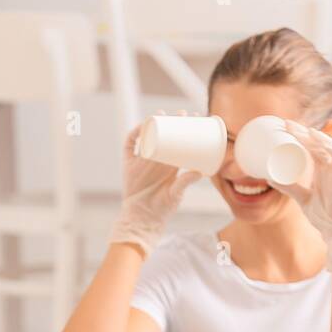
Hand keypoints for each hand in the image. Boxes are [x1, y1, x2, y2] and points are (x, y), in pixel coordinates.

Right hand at [108, 119, 201, 256]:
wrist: (143, 217)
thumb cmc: (162, 207)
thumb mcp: (176, 193)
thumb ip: (185, 182)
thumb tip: (201, 172)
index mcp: (170, 163)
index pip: (180, 141)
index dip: (186, 129)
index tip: (196, 118)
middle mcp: (157, 159)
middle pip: (165, 134)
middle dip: (172, 121)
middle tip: (182, 113)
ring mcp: (142, 159)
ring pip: (148, 135)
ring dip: (153, 123)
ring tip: (161, 113)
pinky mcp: (130, 163)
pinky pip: (130, 144)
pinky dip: (134, 134)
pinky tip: (142, 126)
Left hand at [275, 121, 331, 274]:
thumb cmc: (320, 212)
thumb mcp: (300, 196)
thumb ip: (288, 186)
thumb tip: (268, 178)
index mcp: (322, 167)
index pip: (312, 145)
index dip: (300, 134)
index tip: (285, 126)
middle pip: (321, 144)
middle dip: (306, 133)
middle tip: (289, 125)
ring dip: (322, 140)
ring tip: (308, 133)